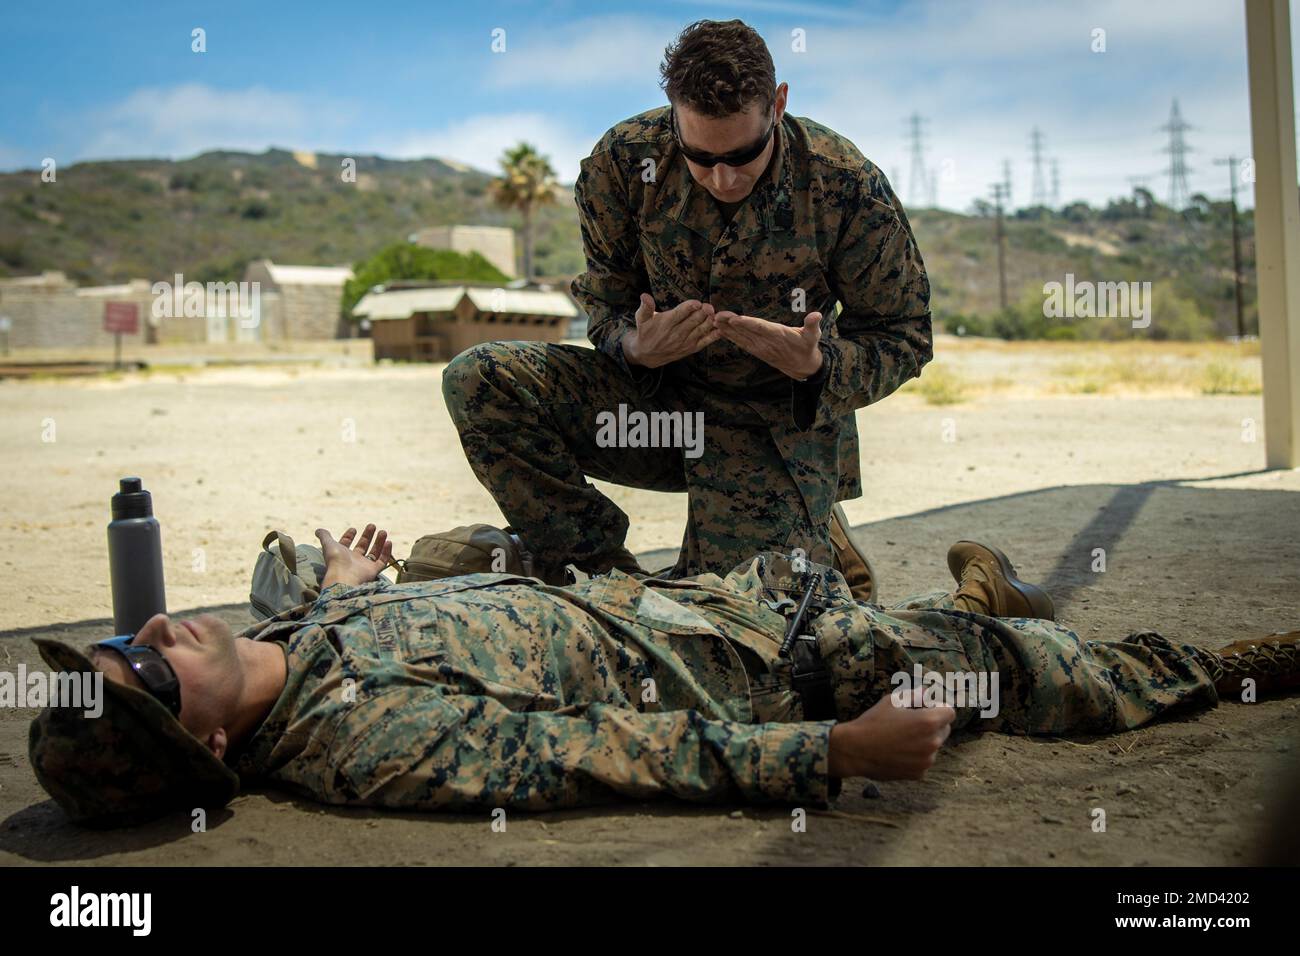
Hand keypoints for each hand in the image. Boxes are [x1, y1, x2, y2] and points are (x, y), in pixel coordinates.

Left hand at [315, 524, 394, 588]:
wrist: (344, 577)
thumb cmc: (335, 560)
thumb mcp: (328, 544)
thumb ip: (324, 536)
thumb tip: (318, 530)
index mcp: (342, 554)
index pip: (346, 544)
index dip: (349, 536)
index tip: (353, 529)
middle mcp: (353, 560)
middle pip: (362, 546)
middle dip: (367, 536)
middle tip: (372, 525)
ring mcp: (364, 566)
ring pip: (374, 552)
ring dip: (379, 542)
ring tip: (383, 531)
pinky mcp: (373, 571)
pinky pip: (382, 561)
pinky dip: (386, 552)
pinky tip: (388, 541)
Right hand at [622, 294, 720, 367]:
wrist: (647, 355)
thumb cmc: (646, 332)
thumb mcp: (641, 319)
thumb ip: (645, 307)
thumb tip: (644, 295)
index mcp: (666, 323)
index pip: (679, 314)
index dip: (689, 308)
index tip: (697, 303)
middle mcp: (677, 333)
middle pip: (693, 321)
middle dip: (702, 313)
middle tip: (709, 306)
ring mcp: (685, 342)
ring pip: (700, 330)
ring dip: (709, 322)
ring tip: (714, 314)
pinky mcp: (692, 348)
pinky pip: (705, 341)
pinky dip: (714, 336)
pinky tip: (721, 328)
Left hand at [711, 310, 823, 379]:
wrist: (802, 367)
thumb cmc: (807, 346)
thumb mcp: (814, 335)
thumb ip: (813, 325)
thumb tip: (817, 315)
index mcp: (779, 335)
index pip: (761, 328)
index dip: (748, 324)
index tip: (735, 319)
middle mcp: (767, 343)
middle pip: (747, 332)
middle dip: (731, 324)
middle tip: (717, 316)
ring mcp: (760, 348)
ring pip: (741, 337)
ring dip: (727, 329)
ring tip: (714, 320)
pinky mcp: (757, 351)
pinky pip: (742, 343)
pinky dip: (731, 337)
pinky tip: (720, 330)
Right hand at [827, 689, 955, 779]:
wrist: (855, 750)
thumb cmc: (873, 722)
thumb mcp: (892, 701)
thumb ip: (915, 695)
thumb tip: (927, 691)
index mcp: (928, 722)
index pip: (950, 712)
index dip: (939, 708)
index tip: (927, 708)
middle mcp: (932, 742)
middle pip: (945, 730)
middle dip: (934, 724)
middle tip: (912, 722)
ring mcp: (926, 760)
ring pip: (934, 746)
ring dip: (925, 741)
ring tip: (902, 738)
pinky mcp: (919, 774)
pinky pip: (924, 761)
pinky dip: (916, 756)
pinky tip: (898, 752)